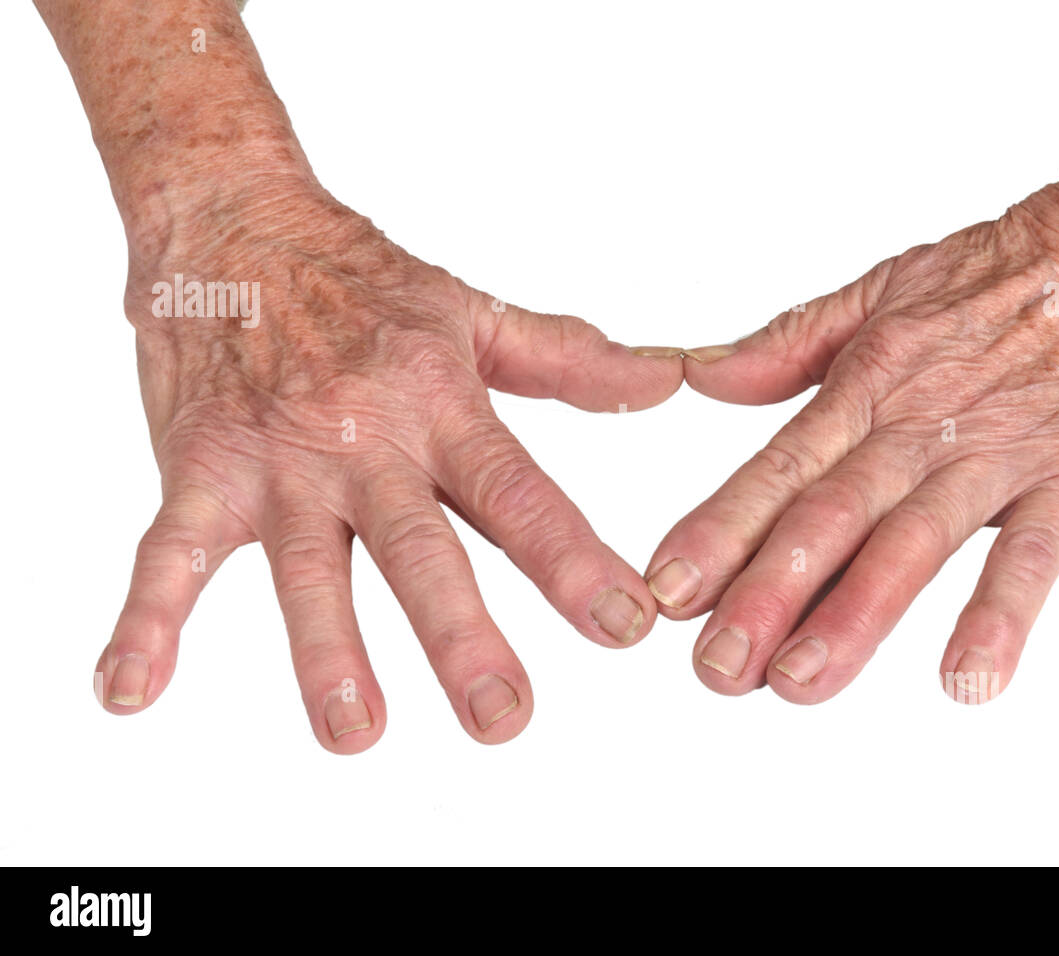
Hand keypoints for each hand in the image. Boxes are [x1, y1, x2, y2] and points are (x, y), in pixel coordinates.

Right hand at [96, 180, 681, 750]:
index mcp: (441, 407)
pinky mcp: (201, 470)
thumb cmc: (360, 281)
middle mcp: (365, 442)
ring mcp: (278, 461)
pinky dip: (144, 619)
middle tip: (503, 715)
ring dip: (326, 652)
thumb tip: (666, 381)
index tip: (626, 625)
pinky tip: (132, 690)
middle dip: (461, 635)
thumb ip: (570, 359)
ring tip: (355, 731)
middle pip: (419, 548)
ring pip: (303, 566)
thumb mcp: (474, 313)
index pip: (518, 495)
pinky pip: (166, 551)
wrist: (232, 221)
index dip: (573, 561)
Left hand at [646, 180, 1058, 703]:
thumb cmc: (1010, 274)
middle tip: (715, 668)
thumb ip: (790, 343)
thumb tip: (701, 374)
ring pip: (913, 540)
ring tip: (799, 681)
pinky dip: (1000, 614)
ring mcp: (997, 451)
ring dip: (853, 613)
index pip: (777, 469)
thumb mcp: (885, 290)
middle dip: (764, 594)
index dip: (718, 531)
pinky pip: (1036, 553)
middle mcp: (918, 424)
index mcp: (867, 385)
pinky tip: (965, 678)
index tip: (666, 591)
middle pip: (829, 516)